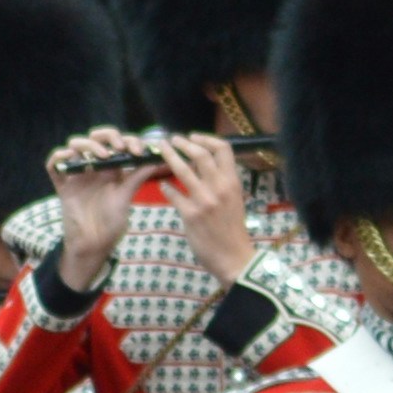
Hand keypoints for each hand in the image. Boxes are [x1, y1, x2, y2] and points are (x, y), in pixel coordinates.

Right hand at [48, 135, 136, 283]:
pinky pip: (54, 165)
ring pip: (75, 146)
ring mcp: (77, 174)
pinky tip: (69, 158)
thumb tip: (157, 159)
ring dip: (88, 144)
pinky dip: (58, 157)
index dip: (130, 141)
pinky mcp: (62, 185)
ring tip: (101, 156)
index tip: (138, 151)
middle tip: (119, 147)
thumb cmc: (112, 224)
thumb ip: (138, 176)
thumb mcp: (127, 196)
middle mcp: (95, 167)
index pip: (119, 144)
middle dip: (108, 136)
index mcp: (113, 169)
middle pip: (97, 138)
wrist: (93, 244)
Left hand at [151, 132, 258, 294]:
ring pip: (183, 170)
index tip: (192, 136)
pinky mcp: (190, 215)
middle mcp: (220, 188)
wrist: (233, 257)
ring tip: (159, 150)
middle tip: (170, 139)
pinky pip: (173, 195)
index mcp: (232, 182)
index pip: (223, 149)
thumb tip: (200, 166)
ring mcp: (204, 201)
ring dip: (168, 156)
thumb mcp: (233, 201)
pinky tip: (162, 186)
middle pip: (200, 154)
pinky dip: (166, 188)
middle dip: (183, 143)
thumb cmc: (232, 228)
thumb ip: (220, 183)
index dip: (206, 139)